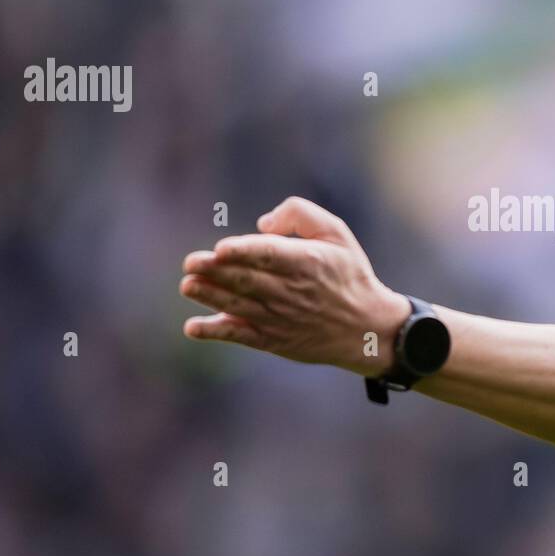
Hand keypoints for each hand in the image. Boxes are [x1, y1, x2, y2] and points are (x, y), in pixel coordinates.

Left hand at [179, 197, 408, 374]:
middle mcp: (291, 291)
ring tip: (188, 285)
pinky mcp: (272, 340)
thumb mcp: (337, 233)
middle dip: (216, 272)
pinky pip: (240, 336)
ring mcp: (280, 318)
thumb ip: (300, 215)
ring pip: (238, 306)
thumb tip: (261, 223)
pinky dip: (216, 332)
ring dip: (210, 297)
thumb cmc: (349, 274)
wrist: (366, 329)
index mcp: (307, 262)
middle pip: (247, 280)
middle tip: (191, 262)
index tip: (221, 249)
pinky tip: (193, 327)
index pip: (270, 255)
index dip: (244, 252)